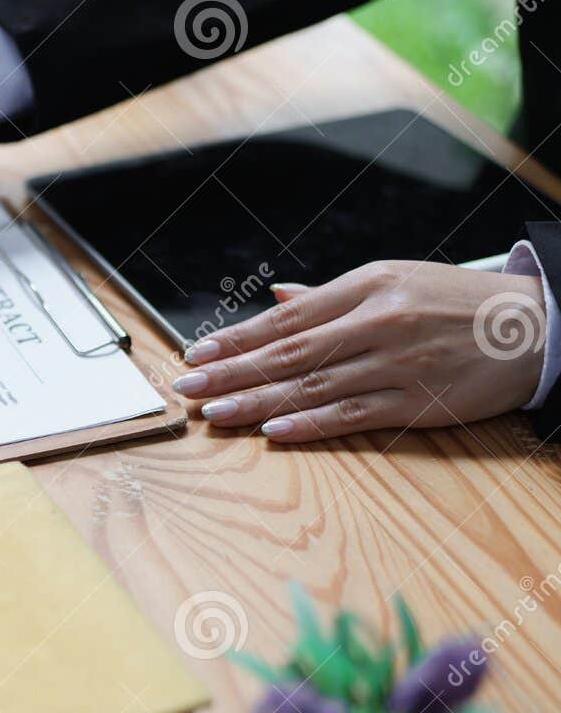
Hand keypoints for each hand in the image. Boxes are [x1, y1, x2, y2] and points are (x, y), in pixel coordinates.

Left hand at [172, 261, 547, 442]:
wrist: (536, 325)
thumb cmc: (457, 302)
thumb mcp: (395, 281)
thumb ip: (331, 297)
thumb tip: (278, 297)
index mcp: (368, 286)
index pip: (287, 318)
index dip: (237, 338)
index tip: (197, 353)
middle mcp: (378, 322)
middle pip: (289, 353)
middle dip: (231, 372)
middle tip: (187, 387)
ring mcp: (398, 363)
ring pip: (312, 386)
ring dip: (256, 402)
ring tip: (215, 412)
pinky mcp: (418, 401)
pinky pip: (353, 414)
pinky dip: (310, 424)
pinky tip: (274, 431)